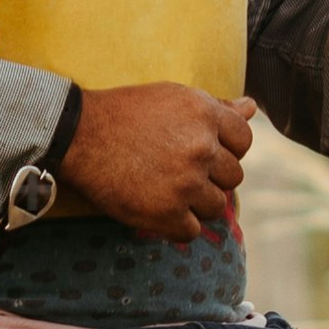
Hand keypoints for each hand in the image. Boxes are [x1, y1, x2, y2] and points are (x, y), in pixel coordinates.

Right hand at [58, 82, 255, 243]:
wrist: (77, 135)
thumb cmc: (124, 113)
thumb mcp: (171, 97)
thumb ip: (215, 107)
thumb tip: (251, 107)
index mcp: (205, 114)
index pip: (243, 141)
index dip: (225, 149)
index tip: (203, 152)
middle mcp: (201, 148)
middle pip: (232, 176)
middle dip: (211, 177)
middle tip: (179, 173)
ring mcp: (185, 183)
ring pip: (216, 206)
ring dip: (196, 203)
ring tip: (168, 191)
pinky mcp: (166, 213)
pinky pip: (191, 230)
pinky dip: (177, 225)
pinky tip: (158, 208)